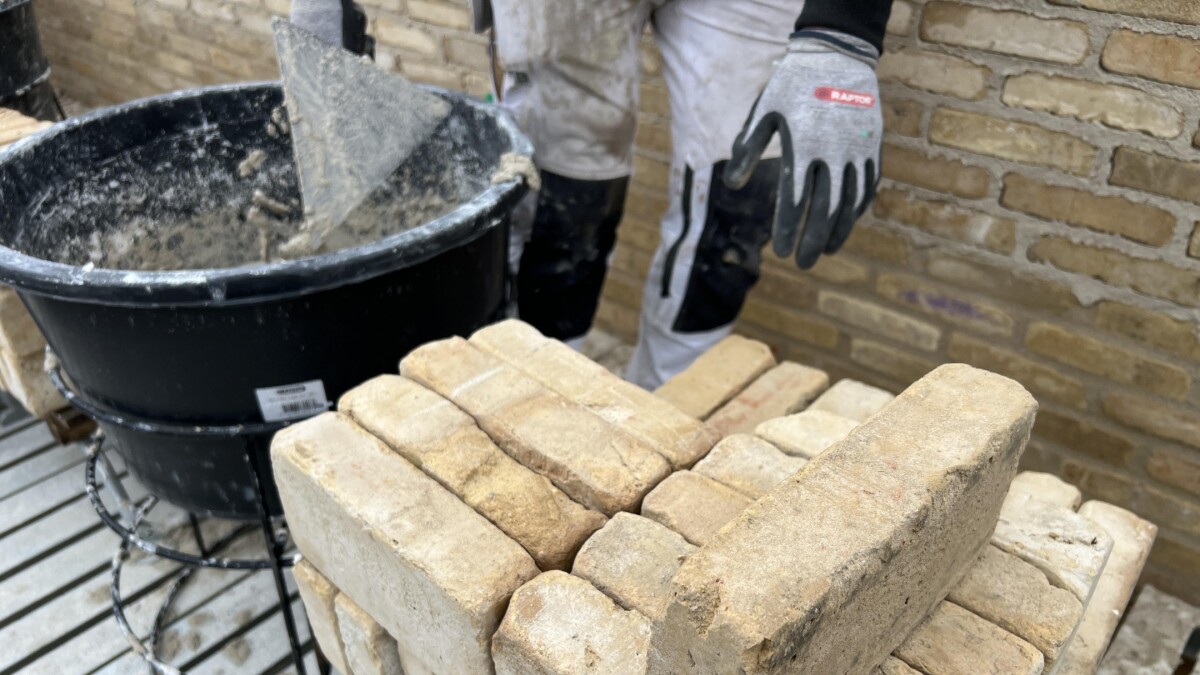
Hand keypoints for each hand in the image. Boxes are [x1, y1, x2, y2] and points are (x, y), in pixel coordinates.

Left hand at [724, 30, 882, 268]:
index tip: (782, 252)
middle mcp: (834, 153)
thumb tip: (732, 185)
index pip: (795, 202)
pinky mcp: (873, 145)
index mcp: (803, 147)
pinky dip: (858, 209)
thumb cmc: (791, 86)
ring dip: (838, 232)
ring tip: (824, 251)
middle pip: (825, 210)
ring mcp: (858, 150)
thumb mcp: (763, 112)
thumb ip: (746, 150)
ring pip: (851, 203)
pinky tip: (847, 223)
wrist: (836, 55)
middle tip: (802, 263)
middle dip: (812, 241)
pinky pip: (868, 185)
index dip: (789, 230)